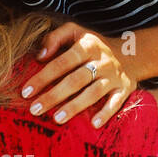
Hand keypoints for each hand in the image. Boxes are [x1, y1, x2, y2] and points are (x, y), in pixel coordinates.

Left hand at [21, 23, 137, 127]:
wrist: (131, 52)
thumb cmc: (93, 46)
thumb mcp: (75, 32)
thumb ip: (55, 38)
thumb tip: (40, 56)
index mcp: (88, 45)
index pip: (62, 62)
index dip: (43, 77)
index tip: (26, 92)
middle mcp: (101, 61)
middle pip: (75, 80)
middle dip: (54, 95)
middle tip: (35, 109)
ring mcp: (114, 76)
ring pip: (93, 92)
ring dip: (75, 106)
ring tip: (57, 119)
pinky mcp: (125, 88)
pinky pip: (116, 102)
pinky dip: (106, 113)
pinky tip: (93, 124)